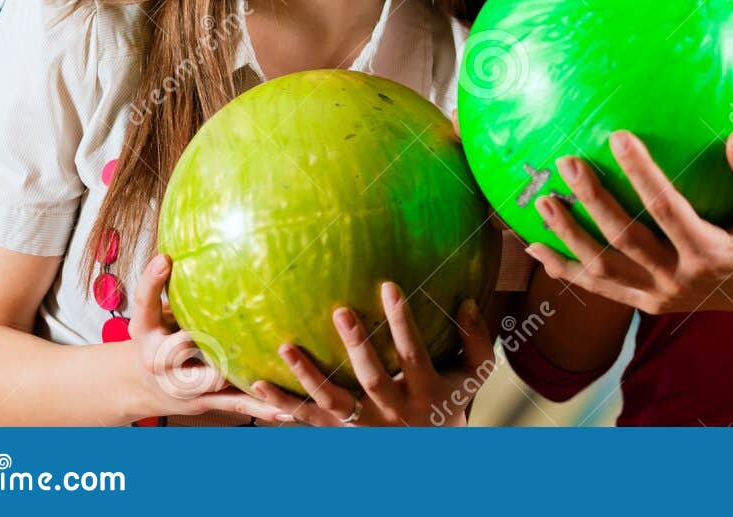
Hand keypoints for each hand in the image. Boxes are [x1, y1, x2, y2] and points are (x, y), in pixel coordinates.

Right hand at [128, 255, 275, 422]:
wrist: (137, 384)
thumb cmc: (155, 334)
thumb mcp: (153, 309)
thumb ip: (172, 282)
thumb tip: (190, 241)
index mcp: (145, 329)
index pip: (144, 303)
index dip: (151, 281)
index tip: (164, 259)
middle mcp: (158, 359)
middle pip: (174, 350)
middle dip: (191, 340)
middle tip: (209, 330)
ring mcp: (181, 384)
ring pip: (209, 381)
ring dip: (234, 379)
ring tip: (263, 375)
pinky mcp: (204, 401)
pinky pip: (235, 404)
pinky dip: (261, 408)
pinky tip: (288, 412)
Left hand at [252, 283, 495, 426]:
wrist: (433, 448)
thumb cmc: (452, 395)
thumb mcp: (474, 371)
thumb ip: (475, 337)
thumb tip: (467, 301)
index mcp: (427, 391)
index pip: (413, 352)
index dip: (402, 320)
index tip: (389, 285)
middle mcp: (395, 411)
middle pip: (373, 378)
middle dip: (357, 345)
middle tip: (340, 311)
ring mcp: (366, 426)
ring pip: (335, 402)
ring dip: (309, 376)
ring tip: (285, 346)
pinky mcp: (342, 433)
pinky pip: (309, 420)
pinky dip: (283, 405)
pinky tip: (257, 384)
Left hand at [525, 130, 732, 317]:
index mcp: (711, 252)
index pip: (667, 209)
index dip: (641, 174)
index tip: (617, 136)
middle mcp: (680, 279)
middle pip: (625, 240)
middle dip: (593, 202)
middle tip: (568, 163)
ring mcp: (658, 295)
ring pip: (603, 270)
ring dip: (569, 237)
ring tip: (544, 200)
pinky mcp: (645, 303)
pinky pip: (598, 289)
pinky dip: (564, 270)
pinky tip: (534, 247)